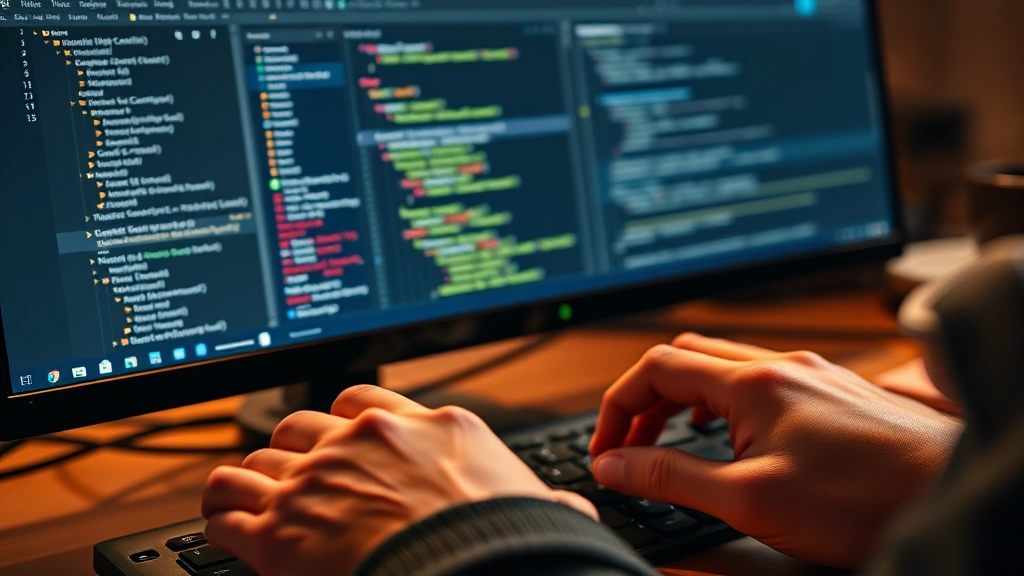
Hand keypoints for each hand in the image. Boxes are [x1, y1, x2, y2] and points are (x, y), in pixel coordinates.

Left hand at [202, 386, 595, 575]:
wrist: (471, 571)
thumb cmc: (503, 542)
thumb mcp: (538, 505)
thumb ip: (543, 496)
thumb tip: (572, 508)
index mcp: (423, 428)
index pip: (363, 404)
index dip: (344, 423)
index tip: (341, 439)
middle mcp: (362, 442)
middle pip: (302, 426)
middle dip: (297, 449)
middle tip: (298, 475)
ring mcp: (317, 480)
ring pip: (256, 460)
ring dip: (251, 480)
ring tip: (247, 496)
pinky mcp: (279, 529)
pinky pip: (225, 506)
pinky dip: (219, 514)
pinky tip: (225, 525)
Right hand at [590, 334, 963, 567]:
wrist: (948, 491)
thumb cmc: (863, 498)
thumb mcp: (749, 498)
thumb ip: (671, 478)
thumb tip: (614, 466)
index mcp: (752, 382)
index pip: (655, 368)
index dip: (616, 407)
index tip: (605, 448)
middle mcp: (778, 366)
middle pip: (683, 359)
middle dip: (644, 400)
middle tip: (630, 448)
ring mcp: (808, 374)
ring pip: (720, 367)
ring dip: (682, 400)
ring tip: (670, 443)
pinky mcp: (830, 391)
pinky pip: (757, 380)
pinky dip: (723, 403)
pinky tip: (730, 436)